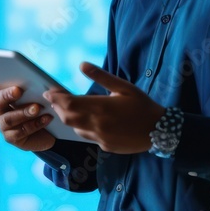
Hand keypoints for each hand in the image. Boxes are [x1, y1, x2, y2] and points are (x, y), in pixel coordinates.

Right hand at [0, 72, 56, 151]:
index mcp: (4, 97)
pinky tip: (46, 118)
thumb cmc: (44, 110)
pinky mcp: (11, 138)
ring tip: (37, 108)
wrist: (51, 134)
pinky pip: (20, 131)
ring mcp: (3, 125)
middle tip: (18, 90)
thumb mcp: (43, 97)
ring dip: (23, 112)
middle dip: (7, 95)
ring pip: (9, 118)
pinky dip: (34, 124)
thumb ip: (40, 90)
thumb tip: (45, 88)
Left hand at [44, 62, 165, 153]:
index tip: (49, 92)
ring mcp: (100, 137)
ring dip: (69, 119)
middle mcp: (97, 124)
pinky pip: (87, 137)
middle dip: (58, 108)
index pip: (68, 102)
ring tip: (68, 108)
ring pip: (75, 129)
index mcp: (100, 107)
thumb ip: (101, 76)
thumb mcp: (123, 87)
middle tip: (56, 99)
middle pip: (66, 117)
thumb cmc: (142, 105)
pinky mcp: (105, 146)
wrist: (160, 130)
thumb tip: (82, 64)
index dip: (55, 97)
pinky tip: (87, 121)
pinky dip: (82, 128)